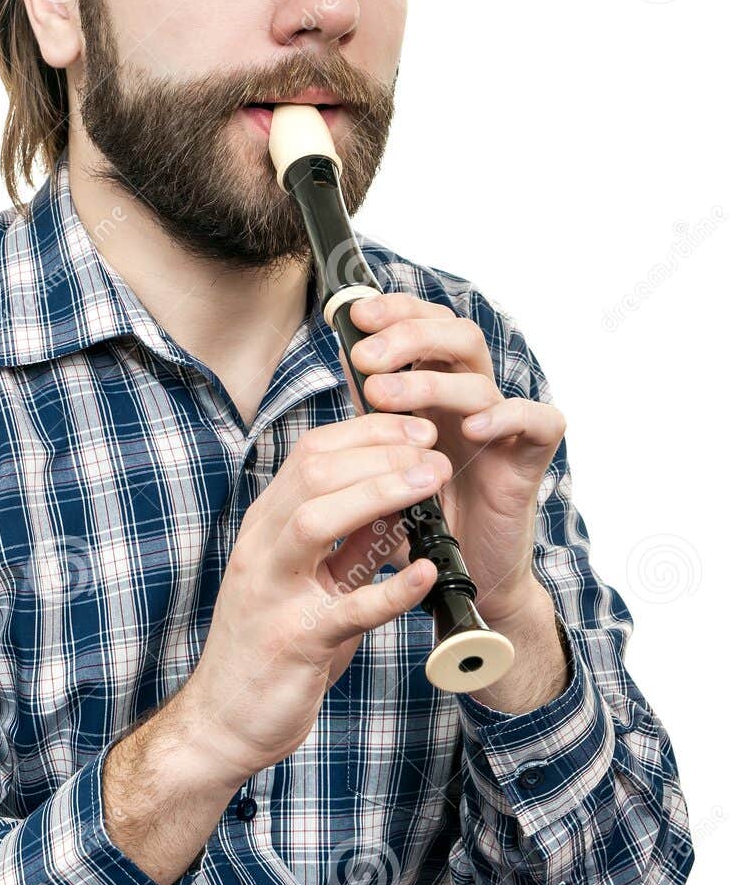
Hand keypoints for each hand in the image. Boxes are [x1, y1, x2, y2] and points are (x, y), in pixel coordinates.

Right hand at [187, 408, 452, 784]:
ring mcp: (272, 593)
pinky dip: (390, 589)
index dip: (369, 432)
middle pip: (315, 473)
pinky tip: (426, 573)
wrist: (222, 721)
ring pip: (317, 521)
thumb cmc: (270, 647)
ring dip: (381, 494)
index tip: (417, 430)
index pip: (312, 454)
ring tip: (433, 485)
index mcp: (266, 527)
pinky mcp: (293, 642)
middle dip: (381, 451)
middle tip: (435, 450)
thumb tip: (400, 497)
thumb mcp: (312, 580)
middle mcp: (261, 548)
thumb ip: (351, 542)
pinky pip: (345, 609)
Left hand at [344, 292, 565, 625]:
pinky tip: (471, 426)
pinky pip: (539, 420)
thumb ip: (373, 409)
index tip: (355, 315)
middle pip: (457, 335)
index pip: (427, 325)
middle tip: (365, 356)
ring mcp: (504, 426)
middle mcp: (473, 399)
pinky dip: (507, 416)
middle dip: (408, 336)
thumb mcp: (387, 456)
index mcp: (439, 388)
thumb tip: (345, 353)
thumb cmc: (424, 515)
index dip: (396, 310)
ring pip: (480, 378)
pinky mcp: (530, 458)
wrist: (462, 574)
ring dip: (428, 381)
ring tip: (382, 395)